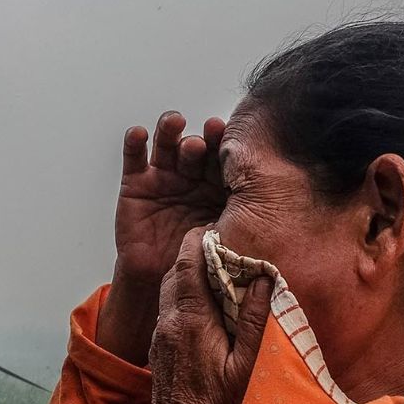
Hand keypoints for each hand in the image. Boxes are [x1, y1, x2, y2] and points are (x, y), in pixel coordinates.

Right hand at [114, 112, 226, 287]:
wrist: (159, 280)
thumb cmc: (194, 259)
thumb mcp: (222, 234)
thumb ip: (237, 211)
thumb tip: (269, 192)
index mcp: (216, 183)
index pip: (221, 157)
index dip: (224, 144)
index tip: (229, 133)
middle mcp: (191, 175)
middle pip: (196, 148)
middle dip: (202, 138)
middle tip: (208, 133)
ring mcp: (163, 176)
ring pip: (167, 145)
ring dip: (170, 130)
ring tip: (175, 123)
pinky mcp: (136, 183)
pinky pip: (135, 158)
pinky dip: (135, 143)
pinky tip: (139, 133)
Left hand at [147, 228, 270, 403]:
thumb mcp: (247, 364)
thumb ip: (253, 319)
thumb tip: (263, 279)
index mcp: (190, 320)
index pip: (186, 263)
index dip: (199, 240)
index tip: (219, 230)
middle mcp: (169, 321)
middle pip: (175, 271)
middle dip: (196, 254)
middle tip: (225, 249)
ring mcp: (160, 334)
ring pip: (169, 289)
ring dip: (190, 276)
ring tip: (219, 274)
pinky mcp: (159, 346)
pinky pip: (169, 308)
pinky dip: (185, 296)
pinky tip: (207, 306)